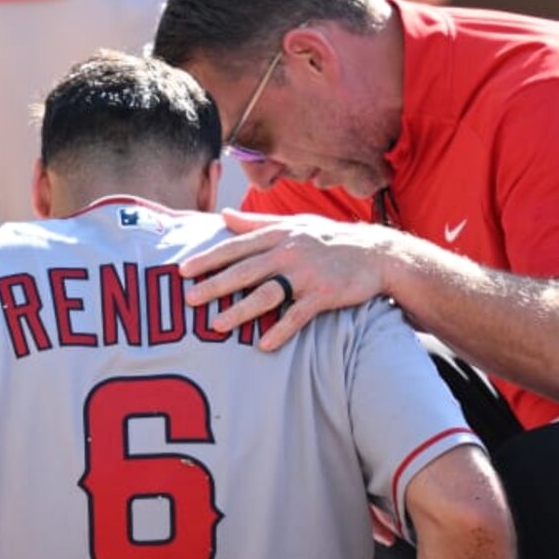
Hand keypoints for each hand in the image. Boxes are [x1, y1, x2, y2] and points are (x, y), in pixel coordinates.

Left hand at [176, 211, 399, 348]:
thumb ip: (257, 222)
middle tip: (189, 299)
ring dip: (241, 310)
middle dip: (215, 284)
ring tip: (217, 324)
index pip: (236, 246)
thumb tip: (224, 215)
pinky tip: (264, 344)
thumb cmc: (327, 239)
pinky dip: (282, 330)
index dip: (209, 258)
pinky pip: (299, 315)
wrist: (375, 253)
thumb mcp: (293, 224)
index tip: (183, 270)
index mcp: (278, 234)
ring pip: (267, 294)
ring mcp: (307, 274)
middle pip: (245, 270)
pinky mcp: (324, 294)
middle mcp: (289, 252)